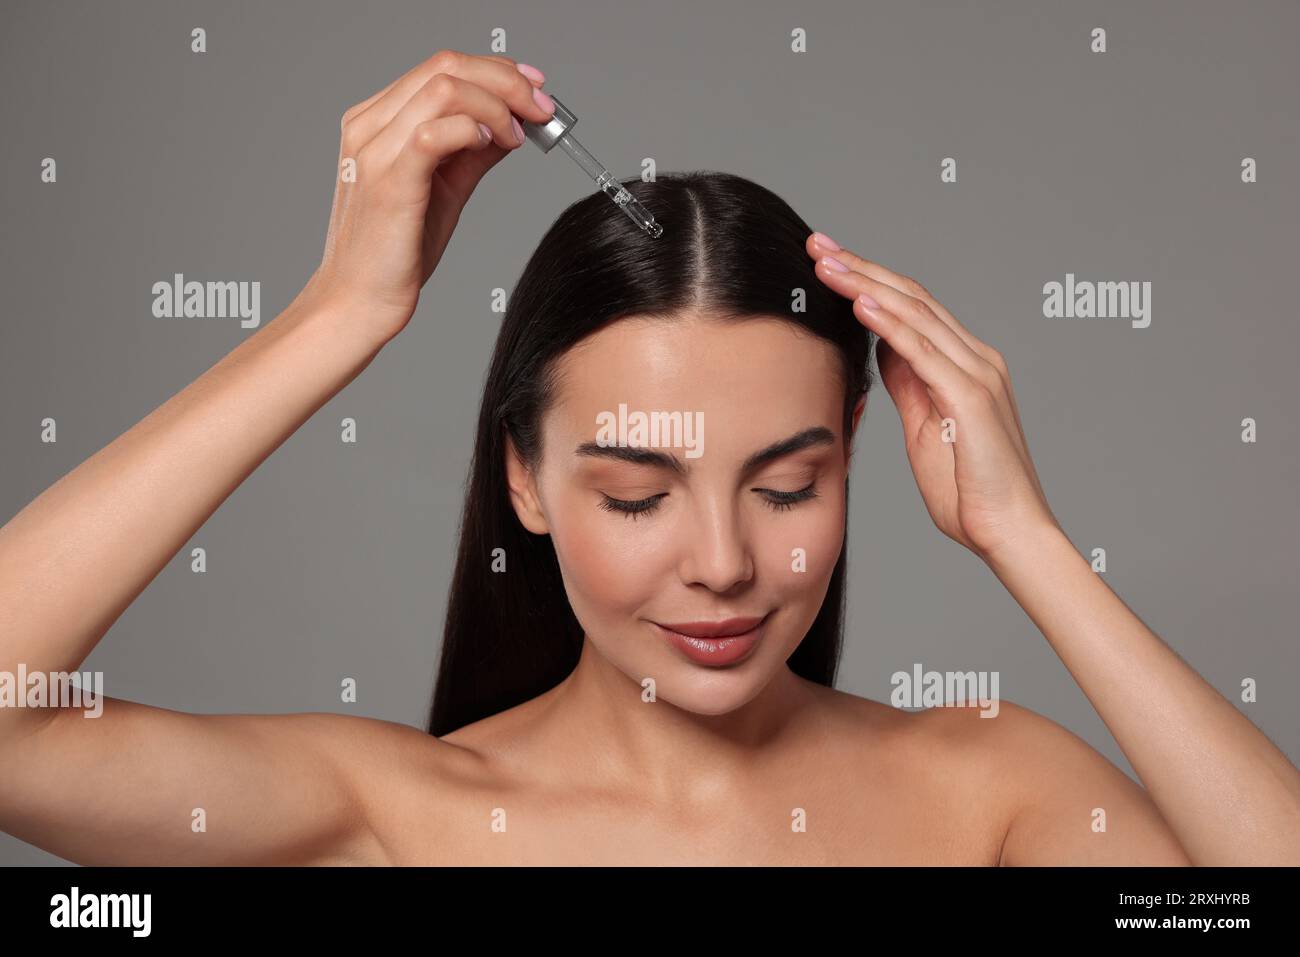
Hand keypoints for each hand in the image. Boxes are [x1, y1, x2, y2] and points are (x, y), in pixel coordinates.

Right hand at [297, 50, 555, 344]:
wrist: (360, 301)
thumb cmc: (395, 251)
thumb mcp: (445, 188)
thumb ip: (473, 151)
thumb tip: (512, 122)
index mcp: (376, 121)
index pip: (440, 67)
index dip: (496, 70)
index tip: (536, 88)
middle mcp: (369, 126)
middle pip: (445, 67)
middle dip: (507, 81)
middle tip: (541, 108)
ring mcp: (374, 150)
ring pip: (444, 89)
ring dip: (496, 105)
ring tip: (518, 135)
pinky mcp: (389, 181)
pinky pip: (436, 132)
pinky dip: (472, 129)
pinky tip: (490, 145)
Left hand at [807, 233, 1060, 562]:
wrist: (1010, 532)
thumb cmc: (970, 490)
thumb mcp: (924, 428)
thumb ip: (908, 385)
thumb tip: (883, 349)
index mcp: (965, 365)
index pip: (911, 308)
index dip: (868, 280)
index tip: (828, 261)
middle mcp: (975, 358)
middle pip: (911, 298)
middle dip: (861, 267)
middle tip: (817, 242)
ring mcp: (977, 373)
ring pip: (915, 314)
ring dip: (866, 284)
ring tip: (827, 262)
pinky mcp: (972, 396)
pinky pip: (924, 352)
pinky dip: (890, 324)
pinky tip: (860, 304)